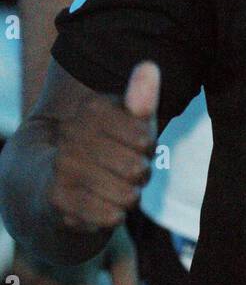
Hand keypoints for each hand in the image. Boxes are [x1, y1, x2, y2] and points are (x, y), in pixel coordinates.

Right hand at [45, 61, 159, 233]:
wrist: (55, 185)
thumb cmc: (108, 150)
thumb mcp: (131, 123)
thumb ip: (143, 99)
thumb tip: (150, 67)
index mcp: (92, 108)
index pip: (145, 140)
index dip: (147, 150)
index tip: (133, 146)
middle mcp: (71, 134)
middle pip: (137, 169)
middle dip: (139, 176)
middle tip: (122, 171)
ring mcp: (61, 166)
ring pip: (126, 196)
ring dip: (127, 198)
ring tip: (111, 187)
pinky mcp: (57, 200)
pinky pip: (109, 217)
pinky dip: (112, 216)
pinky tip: (98, 205)